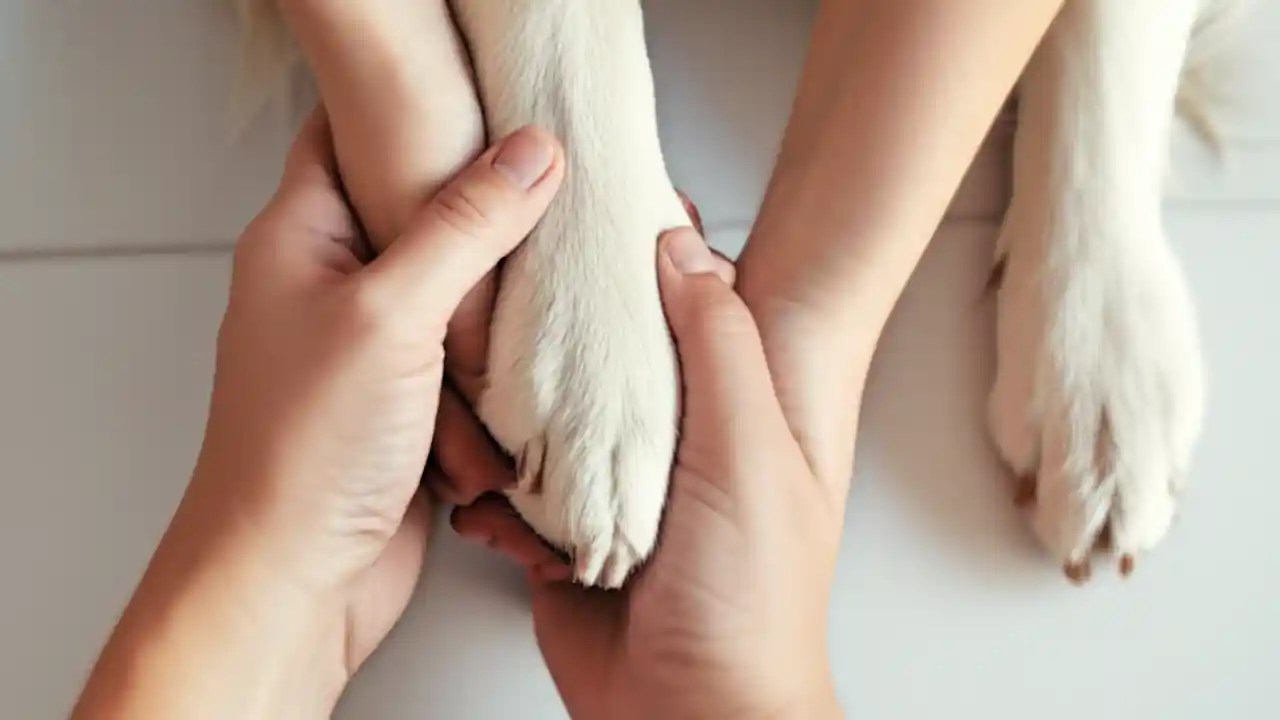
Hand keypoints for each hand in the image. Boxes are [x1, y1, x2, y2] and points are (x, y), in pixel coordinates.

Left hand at [73, 113, 564, 718]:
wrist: (295, 583)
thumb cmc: (301, 453)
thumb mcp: (388, 314)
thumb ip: (463, 227)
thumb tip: (529, 155)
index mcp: (302, 238)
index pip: (356, 131)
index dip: (419, 108)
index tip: (497, 108)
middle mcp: (333, 284)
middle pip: (422, 212)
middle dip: (486, 220)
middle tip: (547, 206)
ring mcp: (373, 346)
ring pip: (457, 292)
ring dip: (497, 310)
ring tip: (540, 304)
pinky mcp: (408, 402)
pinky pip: (467, 361)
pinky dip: (496, 372)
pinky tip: (521, 377)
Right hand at [448, 230, 844, 718]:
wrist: (692, 716)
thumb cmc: (749, 597)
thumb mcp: (752, 451)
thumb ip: (721, 348)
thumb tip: (683, 249)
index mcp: (738, 412)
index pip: (697, 309)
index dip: (654, 258)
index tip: (601, 211)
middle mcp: (676, 442)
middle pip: (615, 356)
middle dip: (565, 330)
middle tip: (513, 287)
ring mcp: (617, 488)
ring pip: (556, 415)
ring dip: (515, 408)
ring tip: (476, 376)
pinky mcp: (566, 535)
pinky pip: (517, 487)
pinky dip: (493, 483)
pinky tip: (480, 479)